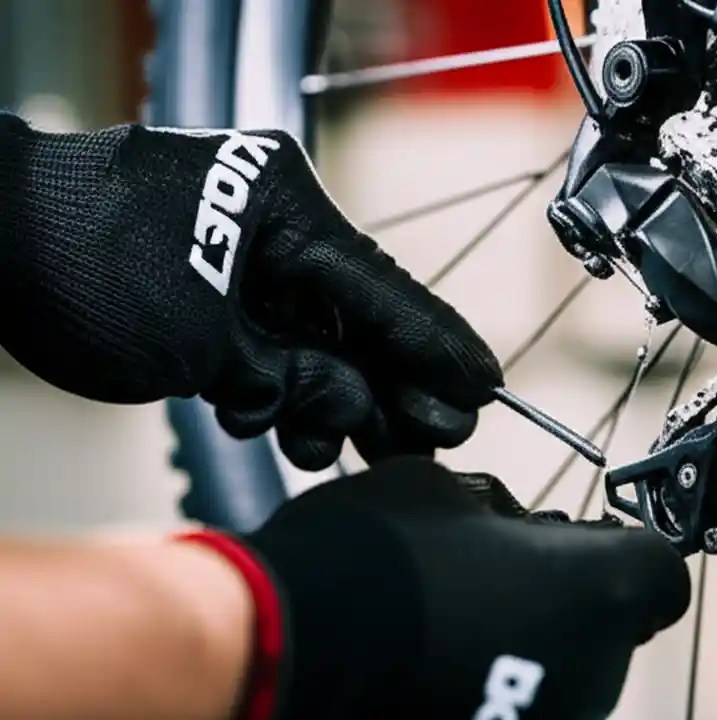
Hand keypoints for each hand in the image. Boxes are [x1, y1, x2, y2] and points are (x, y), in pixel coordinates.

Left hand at [0, 116, 499, 468]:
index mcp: (287, 209)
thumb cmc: (78, 263)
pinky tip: (276, 424)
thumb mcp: (201, 342)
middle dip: (385, 387)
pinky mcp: (208, 284)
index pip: (385, 292)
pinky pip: (268, 340)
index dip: (436, 348)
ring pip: (313, 336)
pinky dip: (275, 387)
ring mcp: (240, 253)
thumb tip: (354, 408)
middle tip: (427, 441)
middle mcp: (273, 225)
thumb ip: (292, 379)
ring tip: (329, 449)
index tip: (484, 386)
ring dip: (324, 399)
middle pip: (356, 319)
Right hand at [238, 457, 690, 718]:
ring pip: (568, 672)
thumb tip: (501, 521)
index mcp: (600, 590)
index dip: (622, 551)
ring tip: (454, 624)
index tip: (575, 540)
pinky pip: (523, 705)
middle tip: (501, 576)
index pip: (661, 571)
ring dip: (533, 644)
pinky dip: (496, 684)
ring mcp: (554, 719)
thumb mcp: (442, 493)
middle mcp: (596, 667)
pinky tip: (436, 665)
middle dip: (569, 598)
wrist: (293, 645)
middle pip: (613, 627)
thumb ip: (497, 509)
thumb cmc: (376, 555)